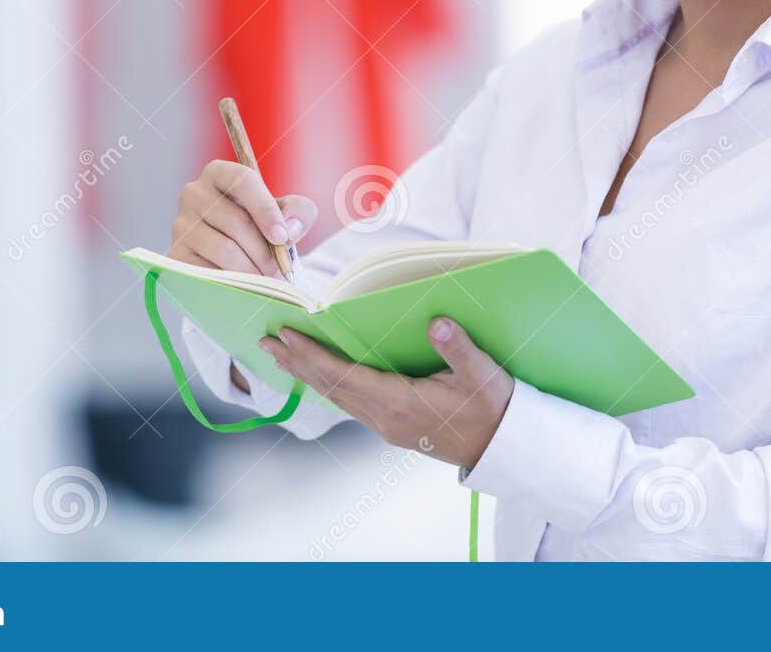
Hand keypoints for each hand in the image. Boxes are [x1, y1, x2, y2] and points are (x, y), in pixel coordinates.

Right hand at [169, 159, 316, 279]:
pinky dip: (232, 283)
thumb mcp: (288, 212)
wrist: (237, 254)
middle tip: (279, 269)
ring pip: (224, 249)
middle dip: (265, 250)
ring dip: (252, 270)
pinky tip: (244, 285)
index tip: (282, 237)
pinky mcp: (176, 255)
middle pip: (237, 221)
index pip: (243, 181)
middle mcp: (193, 193)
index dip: (265, 210)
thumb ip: (300, 212)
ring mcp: (181, 225)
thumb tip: (289, 230)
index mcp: (220, 173)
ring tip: (266, 279)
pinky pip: (209, 271)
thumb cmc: (263, 226)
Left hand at [259, 317, 514, 469]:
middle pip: (331, 388)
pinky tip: (320, 377)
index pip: (345, 376)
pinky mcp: (393, 426)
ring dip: (308, 375)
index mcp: (401, 403)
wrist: (503, 448)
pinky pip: (349, 403)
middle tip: (266, 341)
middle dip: (297, 363)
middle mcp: (386, 418)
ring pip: (337, 397)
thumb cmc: (494, 408)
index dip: (313, 355)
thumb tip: (437, 322)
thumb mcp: (482, 375)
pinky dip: (328, 385)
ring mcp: (387, 425)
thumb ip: (458, 349)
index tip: (288, 336)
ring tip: (281, 356)